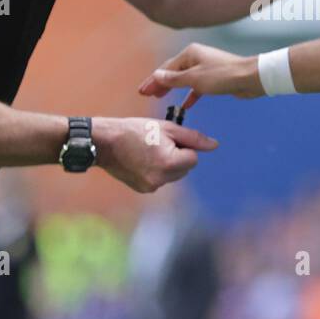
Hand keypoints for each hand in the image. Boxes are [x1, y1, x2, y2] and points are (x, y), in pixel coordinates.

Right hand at [91, 116, 217, 192]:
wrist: (104, 143)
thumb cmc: (135, 131)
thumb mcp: (167, 128)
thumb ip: (193, 137)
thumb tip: (215, 145)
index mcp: (170, 163)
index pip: (193, 158)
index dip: (183, 146)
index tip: (167, 139)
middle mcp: (162, 179)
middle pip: (185, 168)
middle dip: (178, 156)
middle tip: (158, 143)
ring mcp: (152, 187)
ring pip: (174, 175)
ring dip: (168, 164)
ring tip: (150, 151)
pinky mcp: (144, 189)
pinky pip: (161, 180)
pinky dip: (157, 171)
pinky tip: (143, 160)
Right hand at [138, 42, 261, 110]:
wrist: (250, 78)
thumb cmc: (222, 76)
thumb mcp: (194, 78)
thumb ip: (174, 79)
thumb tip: (156, 75)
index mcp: (189, 54)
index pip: (165, 68)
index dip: (153, 80)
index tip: (142, 91)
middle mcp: (196, 58)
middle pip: (173, 72)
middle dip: (160, 83)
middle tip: (148, 95)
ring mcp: (205, 67)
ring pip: (184, 79)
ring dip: (173, 89)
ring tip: (161, 98)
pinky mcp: (214, 78)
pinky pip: (196, 86)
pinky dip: (190, 95)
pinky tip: (185, 105)